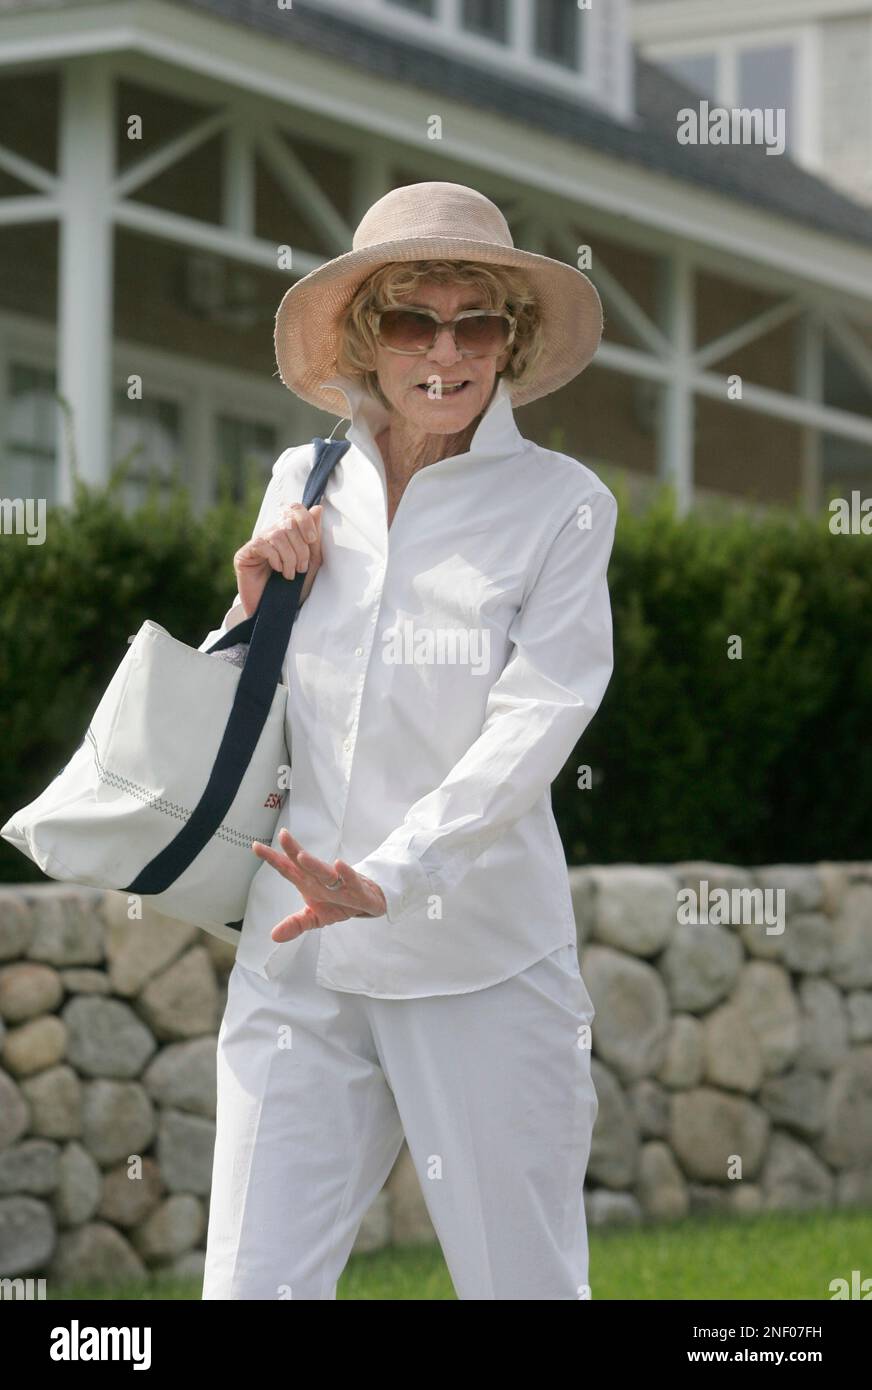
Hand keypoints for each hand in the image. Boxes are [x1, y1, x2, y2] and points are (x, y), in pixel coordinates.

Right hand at [234, 502, 322, 617]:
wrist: (278, 612)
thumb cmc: (295, 588)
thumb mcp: (311, 562)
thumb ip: (314, 537)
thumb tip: (318, 508)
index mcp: (286, 532)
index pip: (293, 509)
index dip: (305, 520)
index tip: (312, 539)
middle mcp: (269, 533)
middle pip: (288, 523)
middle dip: (300, 548)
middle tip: (301, 568)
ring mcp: (255, 543)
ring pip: (277, 534)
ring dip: (289, 557)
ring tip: (290, 574)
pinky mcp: (243, 555)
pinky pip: (262, 545)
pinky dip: (275, 558)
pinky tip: (276, 571)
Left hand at [251, 829, 387, 940]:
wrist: (369, 903)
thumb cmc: (339, 903)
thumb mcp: (314, 917)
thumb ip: (295, 924)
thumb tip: (274, 936)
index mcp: (308, 883)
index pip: (288, 869)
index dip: (273, 859)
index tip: (256, 846)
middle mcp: (322, 879)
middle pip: (305, 864)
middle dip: (293, 850)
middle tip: (283, 836)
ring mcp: (340, 883)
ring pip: (325, 872)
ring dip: (314, 865)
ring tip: (301, 857)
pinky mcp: (358, 890)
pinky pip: (352, 881)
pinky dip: (346, 874)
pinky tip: (340, 866)